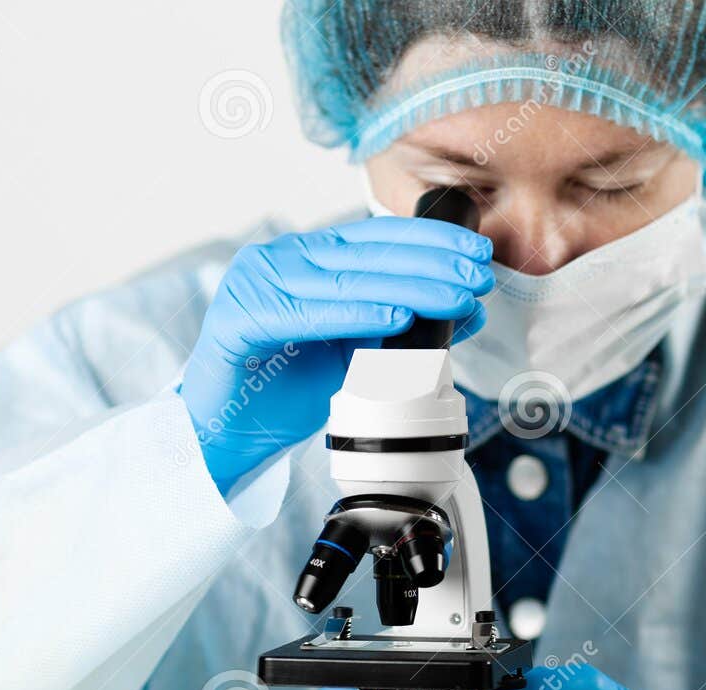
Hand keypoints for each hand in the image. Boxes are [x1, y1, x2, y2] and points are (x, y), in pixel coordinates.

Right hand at [181, 218, 492, 493]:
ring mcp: (253, 284)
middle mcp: (279, 260)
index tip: (477, 252)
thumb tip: (466, 311)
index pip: (376, 240)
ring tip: (454, 297)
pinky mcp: (238, 318)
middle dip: (431, 263)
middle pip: (366, 257)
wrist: (227, 432)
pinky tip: (395, 318)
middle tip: (477, 274)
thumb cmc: (285, 391)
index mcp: (306, 259)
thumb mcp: (356, 353)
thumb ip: (399, 327)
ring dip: (408, 288)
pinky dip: (354, 315)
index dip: (430, 242)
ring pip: (345, 282)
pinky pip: (306, 315)